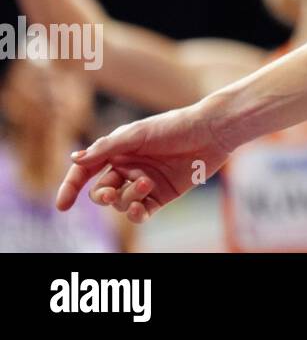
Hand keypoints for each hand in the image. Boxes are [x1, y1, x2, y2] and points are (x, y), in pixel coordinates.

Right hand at [57, 103, 232, 223]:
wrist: (211, 132)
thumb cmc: (174, 126)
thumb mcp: (138, 133)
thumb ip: (107, 147)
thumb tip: (75, 158)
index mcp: (118, 150)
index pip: (86, 170)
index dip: (71, 186)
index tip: (62, 205)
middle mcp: (128, 167)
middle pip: (100, 191)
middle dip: (100, 196)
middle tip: (107, 194)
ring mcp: (144, 183)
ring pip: (120, 202)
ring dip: (127, 197)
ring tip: (147, 183)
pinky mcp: (161, 195)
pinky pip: (139, 212)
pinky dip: (135, 213)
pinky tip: (139, 208)